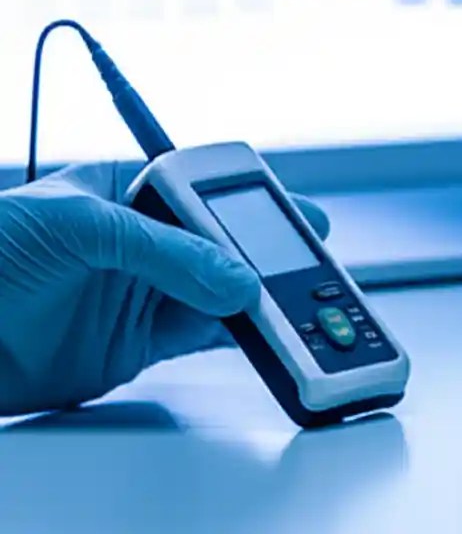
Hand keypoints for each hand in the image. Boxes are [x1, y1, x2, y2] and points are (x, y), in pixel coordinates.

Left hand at [0, 163, 329, 415]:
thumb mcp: (75, 225)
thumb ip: (161, 251)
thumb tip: (232, 278)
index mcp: (123, 189)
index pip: (203, 189)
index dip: (251, 201)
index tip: (296, 215)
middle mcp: (139, 242)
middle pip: (223, 244)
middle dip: (268, 253)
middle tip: (314, 263)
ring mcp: (141, 294)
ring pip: (222, 292)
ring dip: (262, 299)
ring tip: (301, 306)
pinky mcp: (137, 344)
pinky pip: (205, 336)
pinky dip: (242, 337)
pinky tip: (265, 333)